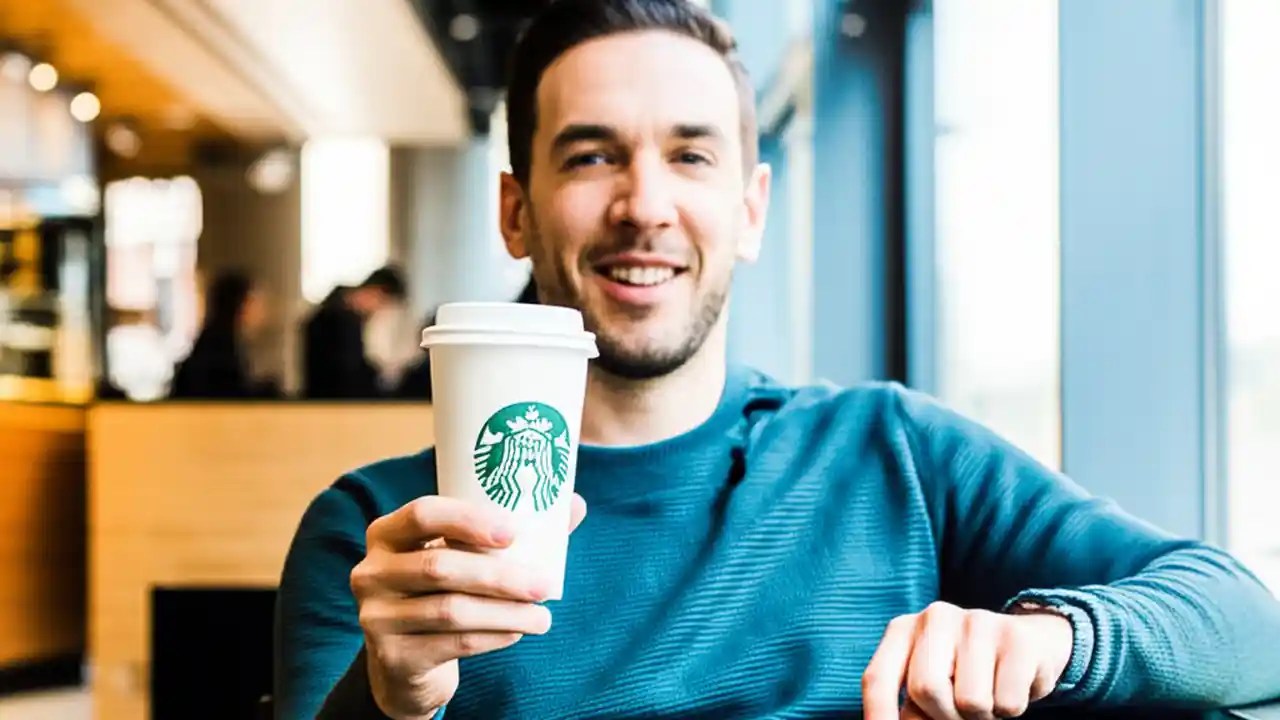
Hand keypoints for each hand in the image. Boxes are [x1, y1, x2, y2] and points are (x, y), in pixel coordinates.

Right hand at [350, 493, 587, 719]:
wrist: (406, 663)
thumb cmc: (443, 593)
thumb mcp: (461, 559)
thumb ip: (509, 534)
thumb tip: (573, 505)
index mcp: (386, 534)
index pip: (423, 513)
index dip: (468, 519)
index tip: (513, 532)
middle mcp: (371, 572)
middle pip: (440, 567)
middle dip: (501, 576)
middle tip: (545, 585)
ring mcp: (376, 616)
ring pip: (451, 610)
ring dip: (506, 613)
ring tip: (542, 617)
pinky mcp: (392, 656)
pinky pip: (452, 643)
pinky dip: (492, 637)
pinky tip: (516, 633)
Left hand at [862, 601, 1072, 719]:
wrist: (1027, 644)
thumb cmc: (965, 672)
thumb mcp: (930, 682)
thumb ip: (911, 707)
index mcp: (903, 630)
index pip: (877, 679)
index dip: (878, 715)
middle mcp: (935, 617)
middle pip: (925, 690)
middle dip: (944, 715)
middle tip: (961, 709)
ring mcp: (978, 622)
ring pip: (971, 702)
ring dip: (981, 715)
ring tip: (988, 693)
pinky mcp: (1017, 638)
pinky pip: (1008, 703)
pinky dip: (1010, 709)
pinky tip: (1009, 685)